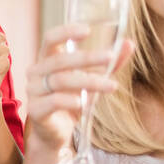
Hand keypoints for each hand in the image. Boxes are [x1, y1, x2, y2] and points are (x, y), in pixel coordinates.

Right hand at [25, 24, 134, 154]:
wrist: (55, 133)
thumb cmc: (71, 100)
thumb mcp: (91, 80)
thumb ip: (107, 64)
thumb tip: (129, 43)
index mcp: (46, 60)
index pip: (50, 39)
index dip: (65, 32)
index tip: (87, 31)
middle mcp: (36, 73)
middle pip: (59, 60)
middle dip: (86, 57)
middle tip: (110, 57)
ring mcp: (33, 91)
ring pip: (60, 81)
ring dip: (89, 82)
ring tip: (111, 86)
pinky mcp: (36, 110)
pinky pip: (53, 102)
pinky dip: (70, 100)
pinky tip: (85, 102)